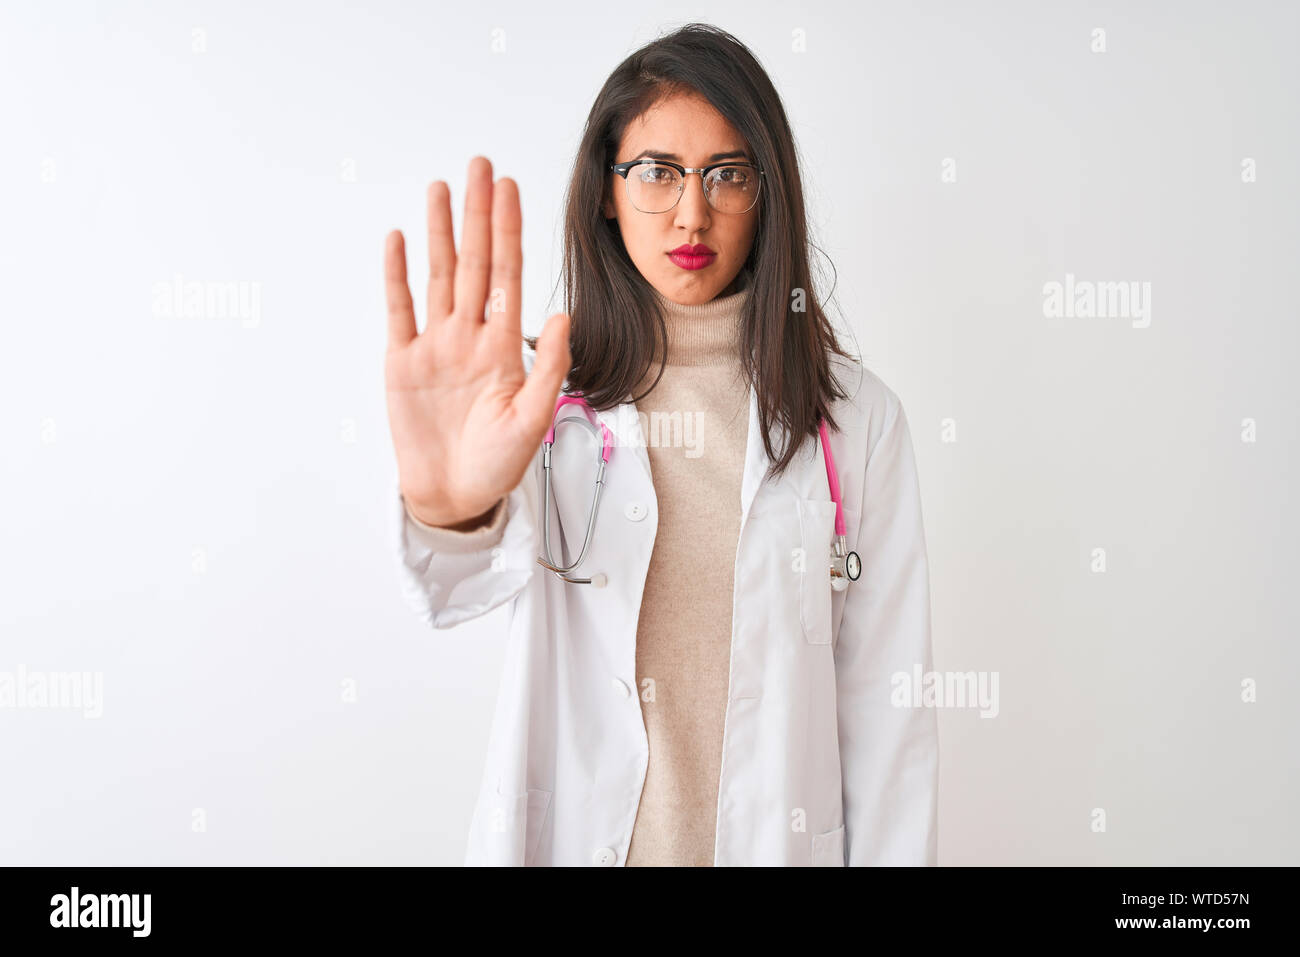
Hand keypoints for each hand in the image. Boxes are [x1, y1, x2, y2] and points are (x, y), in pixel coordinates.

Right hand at [384, 156, 570, 527]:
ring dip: (439, 231)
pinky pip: (399, 309)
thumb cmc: (498, 464)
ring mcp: (435, 345)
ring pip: (437, 275)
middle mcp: (470, 336)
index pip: (507, 274)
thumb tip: (564, 315)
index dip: (508, 231)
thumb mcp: (534, 419)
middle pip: (473, 262)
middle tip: (480, 166)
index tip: (510, 189)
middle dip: (477, 215)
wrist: (455, 497)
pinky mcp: (402, 362)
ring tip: (442, 188)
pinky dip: (397, 274)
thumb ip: (549, 367)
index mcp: (504, 346)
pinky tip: (401, 239)